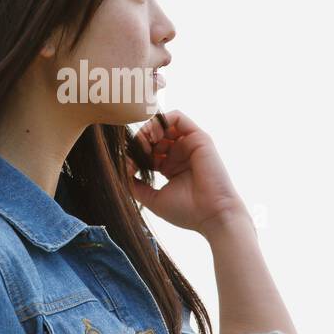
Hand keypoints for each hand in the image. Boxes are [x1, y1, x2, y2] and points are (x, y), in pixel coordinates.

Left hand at [125, 109, 249, 236]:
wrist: (213, 215)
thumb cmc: (187, 211)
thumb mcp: (153, 199)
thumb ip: (135, 185)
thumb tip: (120, 171)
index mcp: (170, 168)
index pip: (147, 151)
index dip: (134, 154)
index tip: (126, 165)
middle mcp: (179, 154)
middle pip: (152, 136)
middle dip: (139, 141)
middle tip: (134, 151)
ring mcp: (188, 145)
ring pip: (162, 125)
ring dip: (148, 129)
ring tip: (144, 143)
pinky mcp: (198, 137)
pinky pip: (177, 117)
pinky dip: (162, 121)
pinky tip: (154, 135)